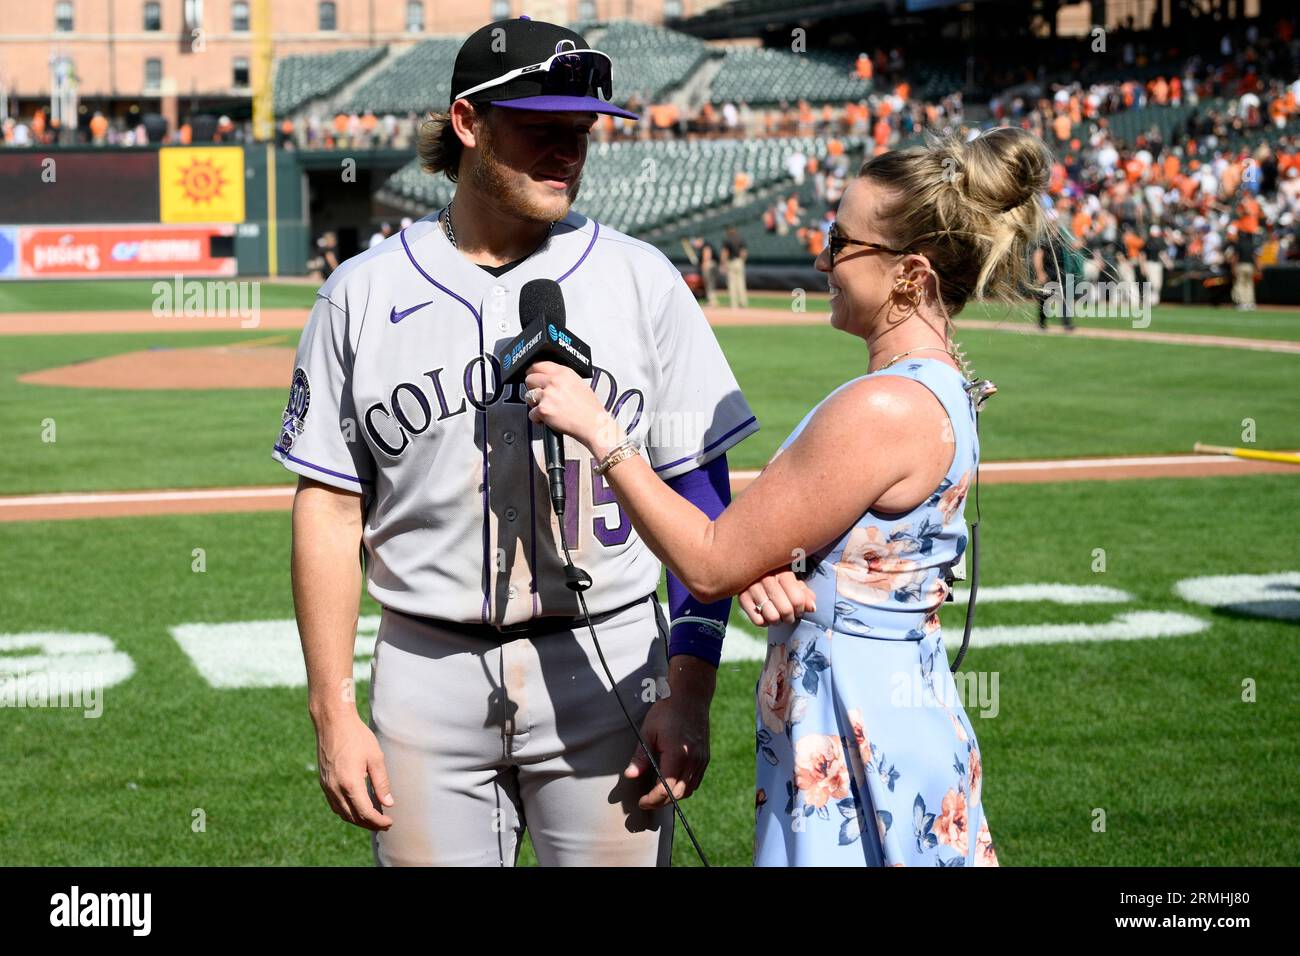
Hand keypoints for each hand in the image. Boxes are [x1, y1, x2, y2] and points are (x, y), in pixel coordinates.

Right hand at [314, 711, 393, 830]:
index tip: (389, 823)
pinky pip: (335, 805)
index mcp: (350, 783)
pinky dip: (347, 812)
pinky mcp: (324, 782)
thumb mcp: (375, 758)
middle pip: (353, 817)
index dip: (378, 821)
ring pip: (343, 813)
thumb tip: (388, 803)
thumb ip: (382, 783)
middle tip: (384, 824)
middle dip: (370, 824)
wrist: (333, 723)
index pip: (365, 812)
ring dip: (358, 820)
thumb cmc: (357, 737)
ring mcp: (327, 786)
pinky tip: (357, 809)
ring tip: (373, 820)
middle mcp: (335, 788)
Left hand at [523, 361, 619, 455]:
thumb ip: (561, 378)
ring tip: (548, 408)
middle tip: (542, 396)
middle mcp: (554, 381)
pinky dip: (537, 418)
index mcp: (564, 373)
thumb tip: (547, 377)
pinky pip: (531, 413)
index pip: (538, 364)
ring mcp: (548, 395)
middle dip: (533, 388)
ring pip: (528, 396)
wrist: (593, 424)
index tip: (533, 377)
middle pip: (529, 379)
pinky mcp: (543, 409)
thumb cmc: (589, 408)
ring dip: (534, 403)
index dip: (533, 372)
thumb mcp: (578, 384)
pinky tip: (549, 418)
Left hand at [625, 658, 714, 810]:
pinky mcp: (705, 758)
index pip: (665, 789)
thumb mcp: (648, 732)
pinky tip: (672, 783)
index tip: (641, 802)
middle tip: (647, 801)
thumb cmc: (667, 712)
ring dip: (673, 796)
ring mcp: (701, 760)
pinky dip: (684, 787)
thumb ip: (641, 756)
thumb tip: (630, 775)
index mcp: (677, 756)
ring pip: (689, 790)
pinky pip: (695, 781)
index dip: (652, 799)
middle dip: (661, 802)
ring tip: (657, 794)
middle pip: (678, 795)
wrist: (690, 697)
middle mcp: (693, 761)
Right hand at [741, 569, 815, 626]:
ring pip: (772, 617)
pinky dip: (765, 622)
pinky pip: (758, 621)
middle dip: (791, 617)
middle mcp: (766, 579)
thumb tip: (812, 608)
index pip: (797, 600)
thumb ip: (803, 592)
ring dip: (778, 621)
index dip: (801, 609)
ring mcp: (752, 588)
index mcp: (782, 571)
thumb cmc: (774, 572)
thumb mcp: (791, 577)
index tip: (799, 608)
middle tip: (789, 614)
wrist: (747, 563)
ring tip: (778, 615)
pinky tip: (766, 614)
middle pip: (786, 611)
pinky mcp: (742, 598)